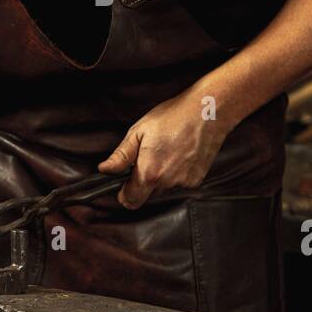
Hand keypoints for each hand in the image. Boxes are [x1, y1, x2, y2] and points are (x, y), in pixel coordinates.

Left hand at [97, 81, 231, 208]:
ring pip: (164, 187)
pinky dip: (177, 172)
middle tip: (149, 155)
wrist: (207, 111)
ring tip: (167, 150)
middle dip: (144, 179)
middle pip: (148, 193)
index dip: (124, 193)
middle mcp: (167, 182)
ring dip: (162, 175)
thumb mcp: (139, 132)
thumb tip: (105, 170)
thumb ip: (121, 156)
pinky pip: (180, 182)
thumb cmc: (173, 117)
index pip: (130, 200)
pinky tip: (179, 153)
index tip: (124, 184)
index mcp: (149, 172)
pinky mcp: (197, 179)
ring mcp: (184, 182)